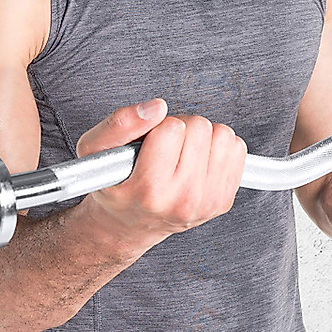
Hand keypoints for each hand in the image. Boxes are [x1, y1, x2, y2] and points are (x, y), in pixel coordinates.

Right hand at [75, 98, 248, 248]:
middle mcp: (182, 200)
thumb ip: (119, 123)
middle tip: (166, 149)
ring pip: (223, 135)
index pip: (172, 127)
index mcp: (149, 190)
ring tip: (182, 154)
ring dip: (203, 138)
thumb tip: (157, 107)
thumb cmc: (113, 185)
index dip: (159, 126)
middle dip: (182, 129)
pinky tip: (198, 163)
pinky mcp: (224, 201)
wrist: (130, 223)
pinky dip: (219, 149)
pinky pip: (237, 150)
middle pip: (200, 127)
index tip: (150, 143)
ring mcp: (207, 203)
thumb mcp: (94, 150)